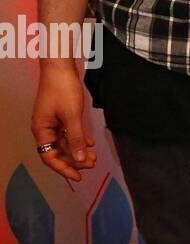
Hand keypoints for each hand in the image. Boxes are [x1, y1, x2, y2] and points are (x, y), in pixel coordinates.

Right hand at [31, 63, 96, 181]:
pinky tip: (90, 143)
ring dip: (78, 150)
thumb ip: (75, 138)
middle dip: (74, 160)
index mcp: (41, 131)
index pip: (50, 157)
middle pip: (57, 152)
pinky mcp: (59, 115)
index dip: (64, 169)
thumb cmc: (63, 89)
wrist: (60, 67)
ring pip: (64, 143)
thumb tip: (79, 159)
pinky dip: (78, 139)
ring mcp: (51, 122)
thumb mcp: (72, 116)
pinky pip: (68, 132)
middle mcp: (44, 129)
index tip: (79, 176)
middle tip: (91, 165)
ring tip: (93, 157)